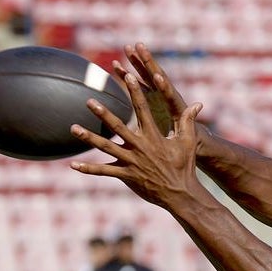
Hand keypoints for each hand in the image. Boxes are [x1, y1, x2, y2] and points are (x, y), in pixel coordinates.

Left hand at [69, 68, 203, 208]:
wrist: (180, 193)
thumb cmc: (184, 166)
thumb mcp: (187, 142)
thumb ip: (188, 121)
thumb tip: (198, 104)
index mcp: (154, 136)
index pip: (143, 110)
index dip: (135, 92)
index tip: (127, 77)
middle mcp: (140, 147)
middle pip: (118, 127)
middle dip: (103, 113)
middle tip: (89, 101)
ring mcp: (131, 162)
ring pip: (106, 147)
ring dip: (89, 137)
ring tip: (73, 128)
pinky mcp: (126, 175)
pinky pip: (104, 171)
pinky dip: (88, 169)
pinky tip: (73, 165)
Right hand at [112, 43, 190, 138]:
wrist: (185, 138)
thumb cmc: (188, 139)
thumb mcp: (188, 134)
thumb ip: (190, 121)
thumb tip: (199, 105)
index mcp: (177, 107)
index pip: (170, 94)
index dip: (165, 86)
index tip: (158, 76)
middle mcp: (167, 96)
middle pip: (158, 77)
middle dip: (149, 62)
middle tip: (140, 46)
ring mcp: (158, 95)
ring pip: (146, 75)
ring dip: (137, 61)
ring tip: (127, 48)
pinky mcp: (149, 97)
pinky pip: (137, 82)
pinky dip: (127, 74)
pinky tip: (116, 65)